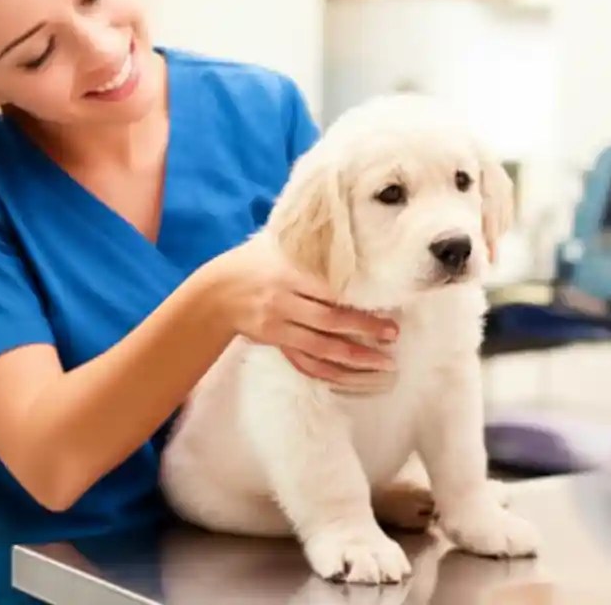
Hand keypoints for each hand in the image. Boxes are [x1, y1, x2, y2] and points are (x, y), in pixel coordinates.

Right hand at [206, 237, 399, 393]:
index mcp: (288, 272)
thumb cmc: (254, 262)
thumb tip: (351, 235)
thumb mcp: (278, 245)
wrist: (217, 292)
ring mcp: (279, 326)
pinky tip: (351, 376)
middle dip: (364, 329)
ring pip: (320, 348)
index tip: (386, 305)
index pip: (328, 289)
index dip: (356, 300)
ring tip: (383, 362)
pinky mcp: (276, 343)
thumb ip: (310, 245)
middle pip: (330, 320)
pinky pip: (305, 363)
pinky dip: (329, 372)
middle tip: (393, 334)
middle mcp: (284, 301)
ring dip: (354, 357)